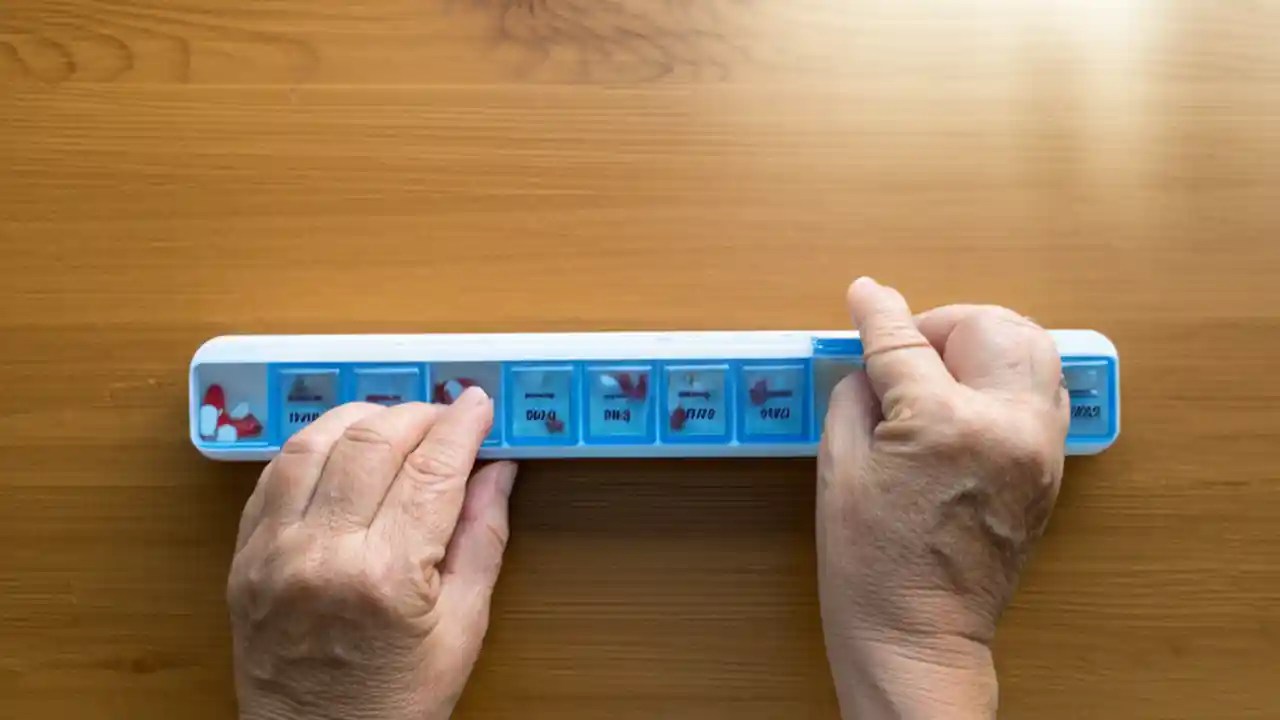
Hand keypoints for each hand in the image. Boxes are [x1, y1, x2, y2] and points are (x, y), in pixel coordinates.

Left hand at [227, 387, 516, 719]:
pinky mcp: (245, 557)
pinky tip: (343, 449)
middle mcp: (322, 553)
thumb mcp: (462, 630)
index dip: (461, 426)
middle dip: (418, 415)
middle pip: (373, 440)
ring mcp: (273, 552)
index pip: (432, 469)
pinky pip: (274, 475)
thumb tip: (497, 470)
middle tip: (446, 417)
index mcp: (386, 576)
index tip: (479, 405)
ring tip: (396, 424)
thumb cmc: (395, 704)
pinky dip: (313, 447)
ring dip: (361, 419)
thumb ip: (482, 539)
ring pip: (314, 442)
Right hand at [817, 278, 1069, 718]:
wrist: (920, 634)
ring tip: (942, 369)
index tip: (865, 295)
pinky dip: (1009, 377)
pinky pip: (1044, 392)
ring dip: (984, 343)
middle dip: (943, 323)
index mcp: (943, 425)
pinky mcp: (1049, 469)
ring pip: (1033, 349)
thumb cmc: (871, 565)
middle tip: (906, 346)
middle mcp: (1006, 426)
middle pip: (990, 326)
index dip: (877, 312)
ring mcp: (1038, 448)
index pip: (905, 342)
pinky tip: (970, 397)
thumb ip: (857, 396)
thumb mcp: (840, 468)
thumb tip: (873, 361)